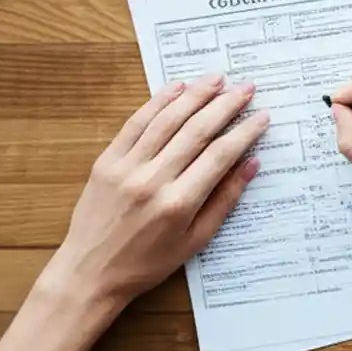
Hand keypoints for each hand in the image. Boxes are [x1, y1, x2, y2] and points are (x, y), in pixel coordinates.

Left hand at [41, 74, 268, 309]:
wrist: (89, 272)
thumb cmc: (146, 263)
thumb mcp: (194, 241)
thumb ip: (224, 200)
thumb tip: (251, 164)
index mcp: (179, 204)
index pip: (220, 156)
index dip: (244, 132)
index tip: (262, 116)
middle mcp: (153, 180)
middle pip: (197, 131)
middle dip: (226, 105)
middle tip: (247, 88)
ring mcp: (126, 167)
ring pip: (167, 120)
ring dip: (195, 95)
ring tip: (217, 78)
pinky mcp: (106, 161)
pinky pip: (135, 123)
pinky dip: (158, 102)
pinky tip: (177, 88)